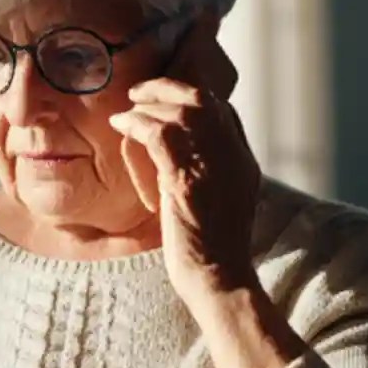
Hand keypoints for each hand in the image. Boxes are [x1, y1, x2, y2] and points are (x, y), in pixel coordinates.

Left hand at [108, 12, 260, 304]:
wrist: (219, 281)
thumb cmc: (210, 251)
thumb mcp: (218, 205)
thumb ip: (208, 176)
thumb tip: (179, 160)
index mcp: (245, 162)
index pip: (224, 111)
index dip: (195, 95)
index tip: (169, 92)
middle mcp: (234, 158)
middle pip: (206, 100)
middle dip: (171, 86)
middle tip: (141, 90)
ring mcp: (215, 168)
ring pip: (186, 110)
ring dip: (151, 101)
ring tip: (128, 105)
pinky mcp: (188, 183)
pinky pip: (161, 135)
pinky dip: (138, 123)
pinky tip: (122, 124)